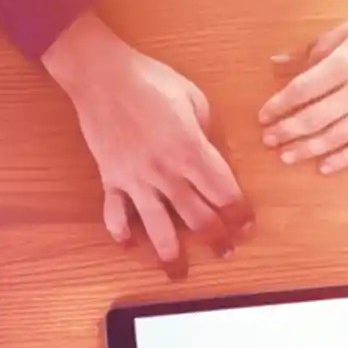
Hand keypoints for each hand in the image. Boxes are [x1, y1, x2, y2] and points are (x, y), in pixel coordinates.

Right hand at [43, 13, 252, 278]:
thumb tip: (216, 158)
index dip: (240, 214)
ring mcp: (136, 180)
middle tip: (226, 252)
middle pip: (198, 218)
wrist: (101, 74)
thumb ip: (208, 134)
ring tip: (178, 272)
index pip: (224, 193)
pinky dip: (120, 233)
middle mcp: (166, 172)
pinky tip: (128, 245)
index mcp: (191, 151)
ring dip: (170, 255)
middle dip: (216, 239)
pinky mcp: (111, 179)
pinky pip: (115, 214)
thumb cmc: (150, 80)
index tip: (247, 225)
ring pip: (158, 228)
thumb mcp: (194, 99)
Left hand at [259, 0, 347, 173]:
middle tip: (269, 140)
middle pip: (313, 118)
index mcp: (347, 62)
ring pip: (335, 137)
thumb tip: (280, 63)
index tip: (264, 116)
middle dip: (286, 131)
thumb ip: (316, 49)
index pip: (302, 90)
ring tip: (286, 156)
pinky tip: (324, 167)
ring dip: (307, 149)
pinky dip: (342, 159)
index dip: (279, 105)